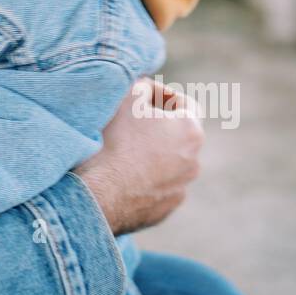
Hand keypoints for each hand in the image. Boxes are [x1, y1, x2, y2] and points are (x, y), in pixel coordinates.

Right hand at [74, 76, 203, 235]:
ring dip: (154, 153)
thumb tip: (148, 90)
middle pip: (179, 135)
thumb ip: (144, 86)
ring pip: (170, 163)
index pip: (185, 103)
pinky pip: (159, 187)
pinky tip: (123, 175)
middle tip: (131, 121)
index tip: (143, 96)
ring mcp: (181, 188)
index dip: (162, 95)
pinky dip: (146, 179)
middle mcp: (194, 161)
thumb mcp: (127, 96)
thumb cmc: (115, 140)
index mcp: (191, 130)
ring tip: (124, 150)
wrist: (100, 192)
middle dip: (159, 125)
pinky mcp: (166, 208)